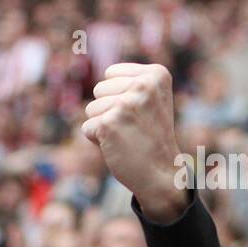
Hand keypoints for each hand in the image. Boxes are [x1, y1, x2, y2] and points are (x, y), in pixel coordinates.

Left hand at [83, 63, 185, 222]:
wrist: (161, 173)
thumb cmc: (150, 137)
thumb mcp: (151, 100)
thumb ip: (130, 83)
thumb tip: (102, 80)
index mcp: (156, 74)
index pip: (111, 73)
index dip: (117, 95)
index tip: (139, 112)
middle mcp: (143, 85)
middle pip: (99, 89)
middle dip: (108, 109)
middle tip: (132, 126)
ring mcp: (126, 103)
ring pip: (91, 109)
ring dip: (103, 125)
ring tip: (126, 135)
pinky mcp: (109, 123)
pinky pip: (87, 128)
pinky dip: (97, 140)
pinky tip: (118, 146)